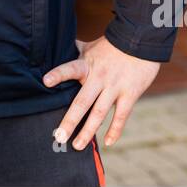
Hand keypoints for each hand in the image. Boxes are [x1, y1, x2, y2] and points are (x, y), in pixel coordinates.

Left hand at [42, 36, 160, 149]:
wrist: (140, 41)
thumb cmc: (112, 45)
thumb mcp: (91, 47)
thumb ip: (76, 51)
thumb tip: (60, 46)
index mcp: (87, 65)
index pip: (70, 69)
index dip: (58, 75)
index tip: (45, 82)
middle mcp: (99, 78)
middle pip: (82, 102)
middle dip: (70, 120)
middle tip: (59, 137)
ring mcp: (114, 87)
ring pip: (99, 113)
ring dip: (88, 131)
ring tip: (78, 146)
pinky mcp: (130, 94)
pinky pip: (121, 116)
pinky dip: (115, 130)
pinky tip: (107, 142)